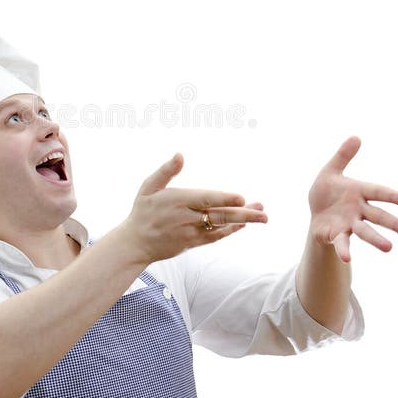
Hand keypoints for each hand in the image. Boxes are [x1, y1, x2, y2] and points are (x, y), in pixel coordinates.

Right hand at [120, 153, 267, 265]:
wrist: (135, 243)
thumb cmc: (143, 210)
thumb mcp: (148, 187)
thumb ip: (166, 171)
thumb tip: (180, 154)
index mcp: (177, 201)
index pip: (205, 200)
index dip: (224, 199)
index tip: (242, 198)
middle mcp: (186, 218)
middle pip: (219, 215)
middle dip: (243, 214)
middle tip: (263, 211)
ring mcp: (191, 232)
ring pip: (221, 227)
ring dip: (243, 221)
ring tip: (262, 215)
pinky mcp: (193, 243)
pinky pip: (216, 237)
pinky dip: (230, 231)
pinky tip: (243, 224)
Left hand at [308, 136, 397, 263]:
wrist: (314, 213)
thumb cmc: (327, 191)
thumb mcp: (330, 171)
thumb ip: (343, 156)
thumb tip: (356, 136)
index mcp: (358, 192)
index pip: (378, 192)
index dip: (392, 196)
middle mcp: (358, 210)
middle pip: (378, 216)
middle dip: (394, 224)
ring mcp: (348, 224)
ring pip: (365, 231)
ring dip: (376, 239)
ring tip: (389, 248)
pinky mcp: (336, 235)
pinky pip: (341, 243)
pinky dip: (344, 250)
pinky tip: (347, 259)